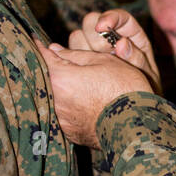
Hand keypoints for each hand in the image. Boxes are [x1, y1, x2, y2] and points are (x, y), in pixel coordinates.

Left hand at [41, 41, 157, 148]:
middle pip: (47, 80)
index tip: (37, 42)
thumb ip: (74, 54)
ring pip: (54, 98)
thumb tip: (54, 49)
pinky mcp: (70, 133)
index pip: (43, 58)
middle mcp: (56, 101)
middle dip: (52, 71)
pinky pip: (65, 115)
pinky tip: (84, 104)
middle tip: (60, 63)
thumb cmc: (124, 89)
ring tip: (77, 86)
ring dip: (61, 90)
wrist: (137, 126)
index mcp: (61, 79)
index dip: (40, 48)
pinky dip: (70, 108)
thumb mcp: (103, 61)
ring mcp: (62, 120)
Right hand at [67, 8, 160, 90]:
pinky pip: (68, 55)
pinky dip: (71, 60)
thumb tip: (121, 44)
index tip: (102, 26)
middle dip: (95, 36)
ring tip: (96, 68)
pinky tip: (80, 73)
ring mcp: (92, 50)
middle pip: (91, 22)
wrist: (131, 113)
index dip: (109, 17)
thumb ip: (138, 59)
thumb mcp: (146, 76)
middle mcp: (109, 38)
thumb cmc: (144, 92)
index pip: (119, 17)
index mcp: (130, 35)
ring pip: (77, 37)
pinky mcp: (79, 62)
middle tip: (103, 55)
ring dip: (83, 49)